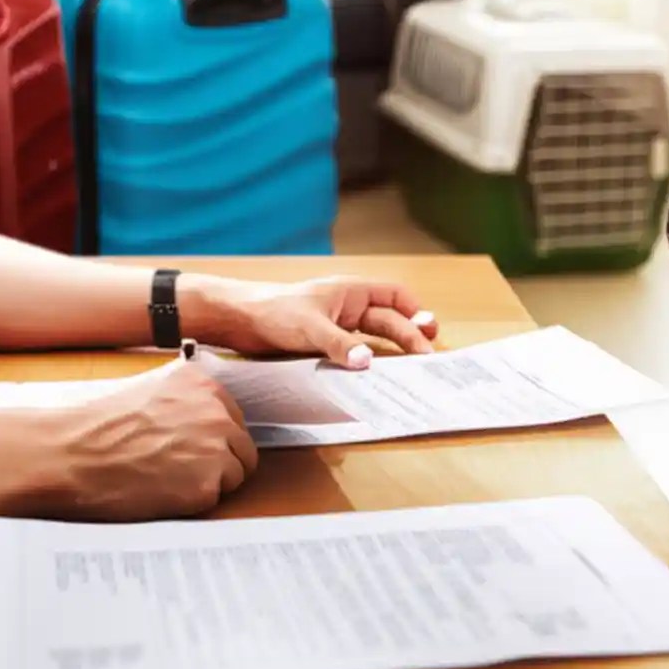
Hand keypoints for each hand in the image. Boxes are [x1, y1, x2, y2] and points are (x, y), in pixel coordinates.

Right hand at [54, 362, 258, 520]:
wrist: (67, 455)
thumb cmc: (95, 427)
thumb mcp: (147, 392)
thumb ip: (184, 401)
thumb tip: (207, 419)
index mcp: (202, 385)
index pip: (233, 418)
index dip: (215, 438)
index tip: (195, 448)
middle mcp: (216, 412)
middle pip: (242, 446)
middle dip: (219, 461)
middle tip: (180, 470)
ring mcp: (215, 447)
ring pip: (235, 473)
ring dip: (209, 481)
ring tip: (167, 480)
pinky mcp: (207, 483)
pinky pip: (216, 497)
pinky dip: (194, 500)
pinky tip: (162, 492)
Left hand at [183, 275, 439, 368]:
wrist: (238, 320)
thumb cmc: (273, 311)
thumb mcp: (309, 327)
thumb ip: (339, 345)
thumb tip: (367, 362)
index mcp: (352, 292)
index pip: (396, 296)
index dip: (415, 312)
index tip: (429, 332)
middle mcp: (349, 307)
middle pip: (390, 320)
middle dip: (410, 337)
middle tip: (427, 359)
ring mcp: (339, 326)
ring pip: (376, 338)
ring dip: (393, 351)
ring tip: (412, 369)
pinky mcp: (326, 344)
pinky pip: (357, 352)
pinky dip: (370, 363)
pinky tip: (376, 376)